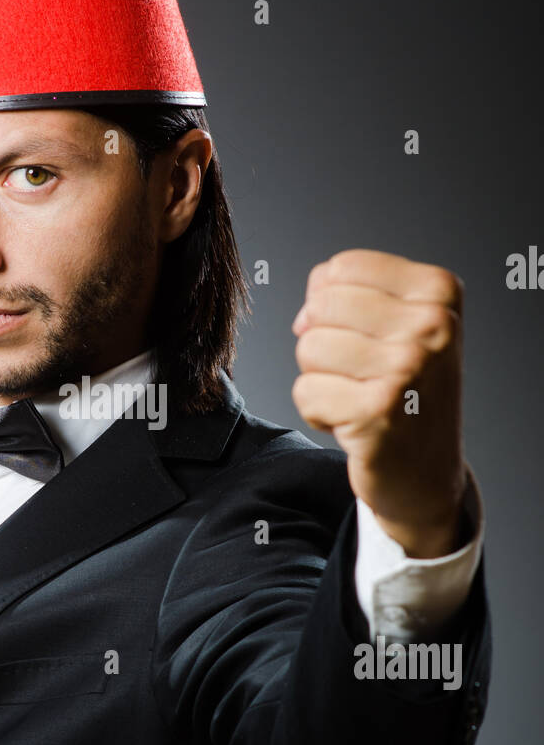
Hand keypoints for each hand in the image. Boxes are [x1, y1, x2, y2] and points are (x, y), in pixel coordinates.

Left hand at [291, 249, 466, 557]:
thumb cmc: (406, 395)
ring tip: (357, 398)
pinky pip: (305, 392)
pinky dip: (318, 413)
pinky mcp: (378, 411)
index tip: (365, 339)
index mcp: (438, 292)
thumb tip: (305, 314)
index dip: (333, 305)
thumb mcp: (399, 328)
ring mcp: (408, 368)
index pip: (342, 268)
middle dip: (323, 344)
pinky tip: (353, 424)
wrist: (428, 475)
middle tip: (358, 375)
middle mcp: (432, 325)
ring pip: (308, 348)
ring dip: (320, 380)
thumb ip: (348, 294)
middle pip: (321, 306)